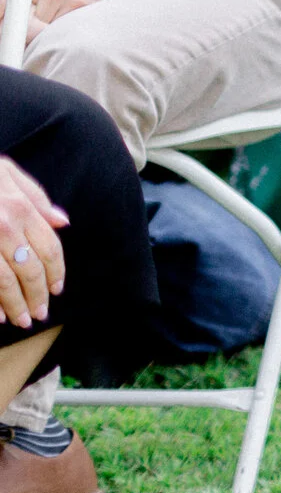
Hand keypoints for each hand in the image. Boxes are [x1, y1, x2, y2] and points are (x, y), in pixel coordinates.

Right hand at [0, 156, 67, 330]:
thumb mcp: (8, 172)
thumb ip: (36, 197)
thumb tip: (63, 221)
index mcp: (20, 207)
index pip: (50, 247)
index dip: (56, 272)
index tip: (57, 289)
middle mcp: (5, 225)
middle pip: (31, 269)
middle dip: (38, 295)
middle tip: (41, 313)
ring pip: (6, 281)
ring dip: (15, 305)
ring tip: (22, 321)